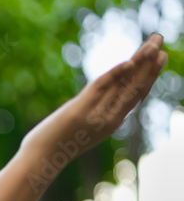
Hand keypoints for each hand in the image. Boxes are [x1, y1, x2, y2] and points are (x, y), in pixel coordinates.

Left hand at [21, 32, 167, 163]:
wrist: (40, 162)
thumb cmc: (56, 146)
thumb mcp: (81, 128)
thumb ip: (94, 113)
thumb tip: (98, 98)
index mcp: (112, 122)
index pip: (137, 94)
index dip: (150, 75)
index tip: (160, 56)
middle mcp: (110, 118)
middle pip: (136, 86)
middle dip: (150, 62)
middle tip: (159, 38)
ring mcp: (96, 115)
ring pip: (124, 85)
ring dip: (140, 61)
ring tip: (153, 42)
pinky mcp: (79, 112)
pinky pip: (101, 89)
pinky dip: (116, 75)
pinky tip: (128, 62)